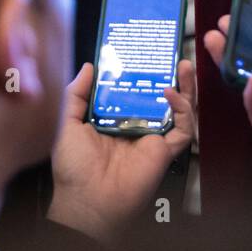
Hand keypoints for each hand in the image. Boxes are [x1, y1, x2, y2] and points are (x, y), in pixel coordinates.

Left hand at [46, 60, 194, 243]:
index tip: (140, 50)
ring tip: (184, 65)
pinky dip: (182, 109)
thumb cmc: (74, 169)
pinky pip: (182, 127)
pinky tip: (171, 93)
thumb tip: (89, 67)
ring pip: (176, 107)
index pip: (130, 89)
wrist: (87, 200)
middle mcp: (135, 125)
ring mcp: (152, 136)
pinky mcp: (165, 149)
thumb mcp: (67, 123)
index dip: (137, 71)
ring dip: (184, 86)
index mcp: (112, 118)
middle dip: (166, 74)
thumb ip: (76, 93)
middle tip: (169, 53)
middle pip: (157, 95)